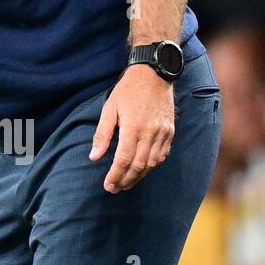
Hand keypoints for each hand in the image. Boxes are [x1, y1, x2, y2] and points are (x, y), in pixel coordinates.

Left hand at [89, 64, 175, 192]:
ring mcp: (163, 133)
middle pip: (139, 165)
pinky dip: (152, 166)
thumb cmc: (127, 91)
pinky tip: (142, 170)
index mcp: (133, 127)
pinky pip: (162, 155)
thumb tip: (94, 156)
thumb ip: (102, 134)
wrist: (153, 76)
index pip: (124, 159)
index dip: (116, 175)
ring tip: (126, 183)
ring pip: (152, 163)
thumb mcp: (109, 109)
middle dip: (126, 180)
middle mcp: (151, 132)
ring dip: (139, 176)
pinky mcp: (170, 132)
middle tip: (115, 189)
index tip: (108, 185)